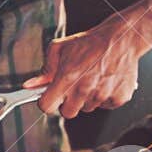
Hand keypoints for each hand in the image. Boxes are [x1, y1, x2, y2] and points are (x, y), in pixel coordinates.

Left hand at [23, 18, 148, 118]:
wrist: (121, 38)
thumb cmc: (91, 42)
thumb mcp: (60, 48)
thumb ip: (45, 69)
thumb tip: (30, 85)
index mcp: (67, 77)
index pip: (47, 106)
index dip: (47, 102)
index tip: (50, 97)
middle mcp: (84, 89)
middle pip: (68, 113)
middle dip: (67, 103)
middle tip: (73, 88)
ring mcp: (103, 95)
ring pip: (87, 108)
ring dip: (87, 98)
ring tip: (92, 79)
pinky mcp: (119, 98)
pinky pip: (106, 106)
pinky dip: (105, 97)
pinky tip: (105, 81)